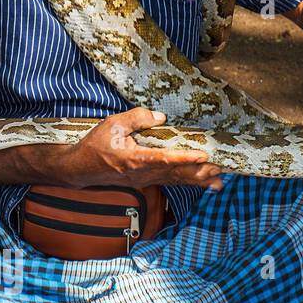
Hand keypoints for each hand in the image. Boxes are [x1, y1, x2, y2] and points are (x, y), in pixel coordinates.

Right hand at [59, 108, 223, 190]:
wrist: (80, 169)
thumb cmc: (95, 145)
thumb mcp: (112, 125)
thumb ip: (137, 118)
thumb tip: (161, 117)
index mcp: (134, 159)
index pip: (164, 159)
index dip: (184, 158)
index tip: (202, 156)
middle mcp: (143, 173)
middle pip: (176, 173)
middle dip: (199, 171)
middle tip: (221, 168)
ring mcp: (145, 179)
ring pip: (176, 180)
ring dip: (198, 180)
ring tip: (219, 180)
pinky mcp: (146, 180)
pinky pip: (171, 182)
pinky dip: (189, 183)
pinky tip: (206, 185)